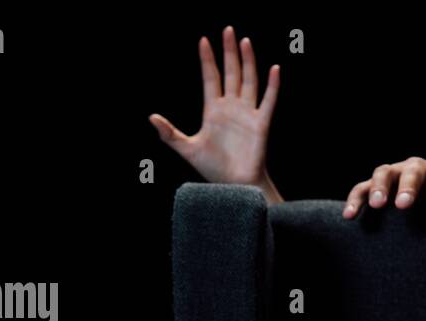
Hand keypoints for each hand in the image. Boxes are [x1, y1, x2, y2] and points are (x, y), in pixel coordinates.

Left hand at [148, 26, 281, 198]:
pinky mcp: (260, 124)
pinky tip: (274, 69)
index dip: (207, 60)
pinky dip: (272, 86)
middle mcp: (231, 107)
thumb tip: (152, 117)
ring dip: (247, 61)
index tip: (203, 41)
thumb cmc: (213, 169)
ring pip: (248, 81)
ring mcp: (247, 114)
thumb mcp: (187, 149)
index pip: (210, 78)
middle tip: (228, 30)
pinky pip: (268, 101)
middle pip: (231, 73)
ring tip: (245, 41)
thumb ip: (169, 133)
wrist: (234, 185)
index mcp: (213, 111)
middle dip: (229, 52)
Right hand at [342, 156, 425, 217]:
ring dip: (379, 189)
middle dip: (408, 187)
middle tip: (405, 205)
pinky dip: (355, 200)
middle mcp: (414, 167)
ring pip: (383, 174)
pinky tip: (350, 216)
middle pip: (411, 171)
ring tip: (378, 206)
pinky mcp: (372, 187)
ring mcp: (392, 175)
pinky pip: (360, 189)